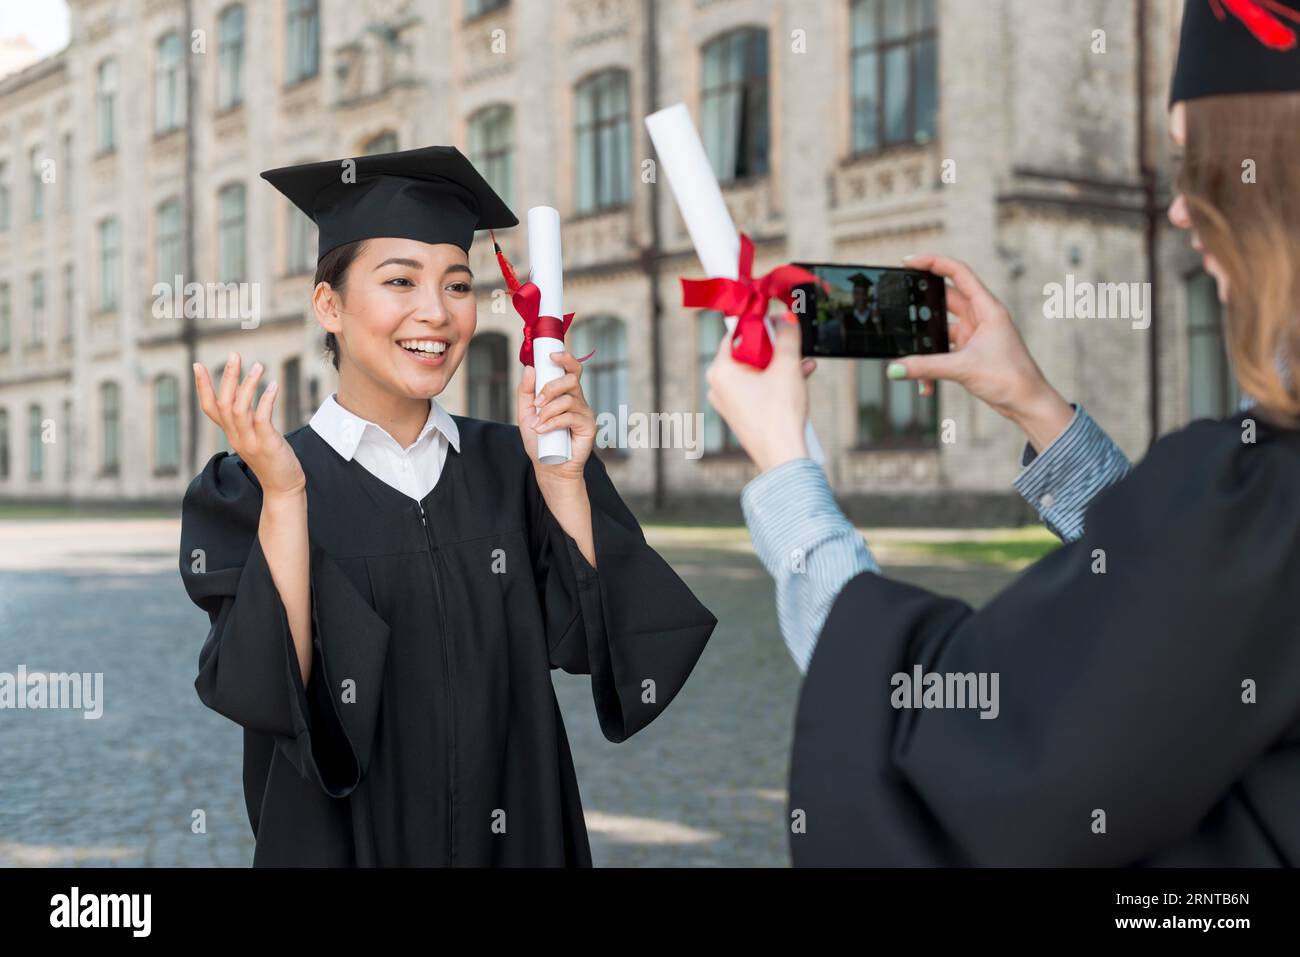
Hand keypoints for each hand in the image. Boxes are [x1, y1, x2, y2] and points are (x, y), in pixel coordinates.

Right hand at [195, 353, 305, 497]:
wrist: (283, 488)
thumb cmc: (272, 461)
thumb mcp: (254, 439)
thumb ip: (246, 422)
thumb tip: (245, 401)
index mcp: (230, 434)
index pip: (209, 408)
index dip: (203, 387)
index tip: (197, 365)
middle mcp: (236, 436)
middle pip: (224, 403)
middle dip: (228, 377)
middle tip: (235, 355)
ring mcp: (249, 441)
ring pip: (239, 409)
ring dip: (248, 385)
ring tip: (258, 366)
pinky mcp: (266, 444)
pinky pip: (261, 418)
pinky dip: (265, 400)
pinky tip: (273, 385)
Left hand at [517, 351, 596, 486]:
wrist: (549, 466)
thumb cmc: (540, 441)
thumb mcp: (526, 413)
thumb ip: (526, 392)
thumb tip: (530, 368)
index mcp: (565, 393)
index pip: (572, 369)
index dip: (565, 359)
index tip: (552, 356)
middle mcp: (578, 400)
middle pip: (571, 380)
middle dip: (551, 387)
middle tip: (538, 402)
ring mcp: (585, 413)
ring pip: (568, 399)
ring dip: (548, 410)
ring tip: (538, 423)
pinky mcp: (588, 427)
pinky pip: (570, 417)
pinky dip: (552, 423)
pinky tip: (542, 430)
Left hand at [705, 315, 817, 472]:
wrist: (783, 455)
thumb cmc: (779, 413)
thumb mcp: (787, 365)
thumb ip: (787, 336)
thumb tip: (787, 318)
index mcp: (720, 371)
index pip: (736, 334)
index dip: (759, 324)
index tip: (777, 319)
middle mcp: (718, 386)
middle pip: (748, 353)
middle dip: (775, 347)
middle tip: (793, 341)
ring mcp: (729, 403)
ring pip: (757, 372)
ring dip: (781, 365)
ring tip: (805, 361)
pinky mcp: (742, 415)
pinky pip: (759, 389)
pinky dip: (777, 382)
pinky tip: (801, 378)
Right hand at [888, 254, 1074, 452]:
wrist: (1028, 404)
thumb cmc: (1011, 379)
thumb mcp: (962, 369)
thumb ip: (925, 367)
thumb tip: (895, 368)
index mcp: (987, 308)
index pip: (958, 273)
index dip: (933, 263)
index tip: (908, 262)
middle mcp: (981, 318)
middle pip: (943, 300)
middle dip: (921, 309)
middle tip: (899, 310)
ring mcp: (975, 335)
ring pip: (940, 330)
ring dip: (926, 345)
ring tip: (911, 358)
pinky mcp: (970, 353)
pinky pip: (943, 352)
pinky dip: (932, 366)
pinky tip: (926, 384)